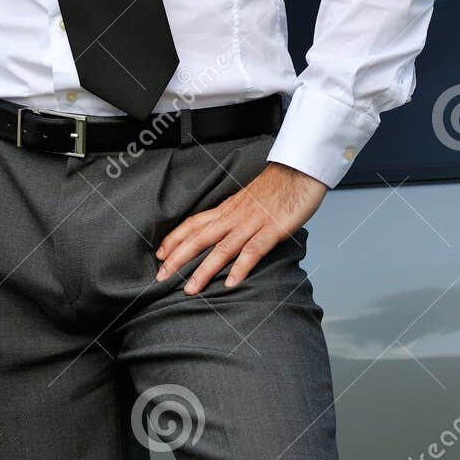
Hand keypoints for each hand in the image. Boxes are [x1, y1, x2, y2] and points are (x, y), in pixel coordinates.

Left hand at [153, 161, 327, 293]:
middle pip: (199, 238)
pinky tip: (231, 284)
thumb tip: (224, 230)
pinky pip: (253, 250)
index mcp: (227, 209)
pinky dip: (241, 267)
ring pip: (221, 248)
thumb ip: (235, 215)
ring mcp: (252, 223)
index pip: (193, 224)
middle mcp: (234, 216)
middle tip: (161, 277)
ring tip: (189, 289)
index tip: (159, 255)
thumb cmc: (277, 186)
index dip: (175, 239)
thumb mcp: (248, 200)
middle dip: (178, 259)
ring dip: (203, 270)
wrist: (300, 170)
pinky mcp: (272, 229)